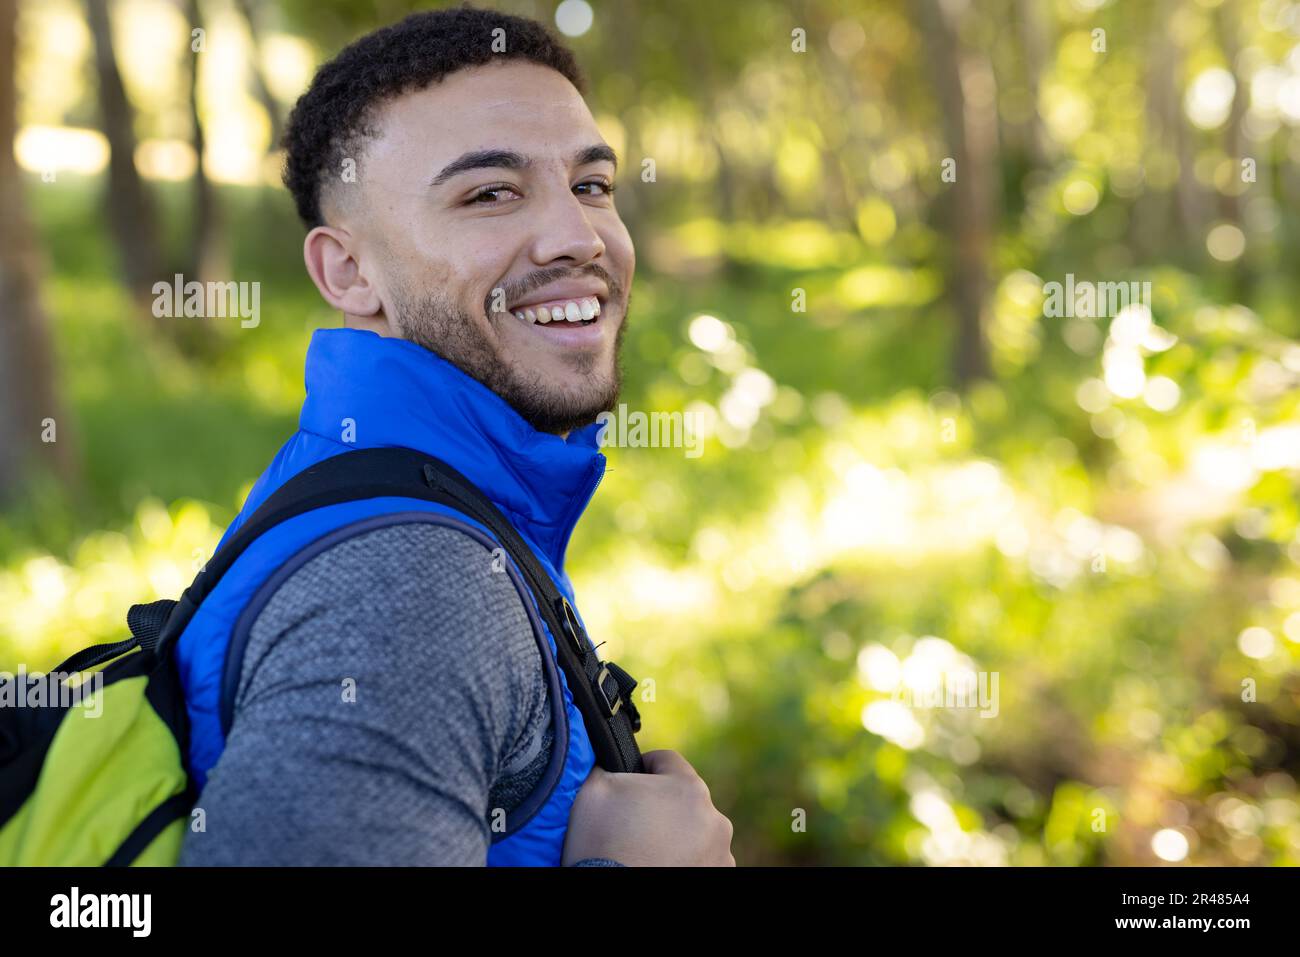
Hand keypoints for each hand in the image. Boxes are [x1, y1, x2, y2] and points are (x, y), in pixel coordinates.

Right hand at [562, 749, 734, 865]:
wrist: (610, 894)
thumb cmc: (602, 844)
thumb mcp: (593, 789)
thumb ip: (607, 764)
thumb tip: (609, 759)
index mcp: (688, 788)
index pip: (666, 760)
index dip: (643, 768)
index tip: (628, 784)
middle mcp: (715, 819)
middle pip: (683, 799)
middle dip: (660, 806)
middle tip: (632, 824)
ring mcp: (720, 854)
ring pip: (694, 832)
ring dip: (675, 836)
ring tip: (645, 851)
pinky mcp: (719, 876)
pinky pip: (700, 860)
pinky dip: (683, 861)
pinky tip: (658, 865)